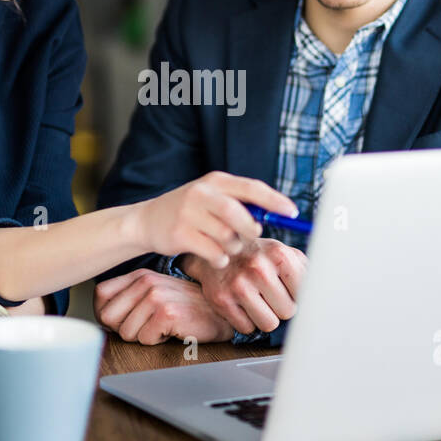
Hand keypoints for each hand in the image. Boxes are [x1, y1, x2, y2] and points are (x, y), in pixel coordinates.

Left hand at [94, 269, 236, 344]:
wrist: (218, 313)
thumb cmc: (185, 307)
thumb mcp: (153, 295)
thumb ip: (127, 299)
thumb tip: (101, 316)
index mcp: (139, 275)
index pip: (100, 294)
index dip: (107, 313)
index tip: (125, 318)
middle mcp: (146, 281)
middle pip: (108, 316)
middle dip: (126, 328)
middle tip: (148, 324)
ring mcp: (156, 296)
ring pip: (126, 332)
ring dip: (145, 336)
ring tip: (163, 325)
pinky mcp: (166, 313)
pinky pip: (145, 339)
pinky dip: (158, 340)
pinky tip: (172, 330)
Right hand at [136, 171, 297, 270]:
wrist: (146, 221)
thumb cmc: (188, 212)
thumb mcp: (211, 198)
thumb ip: (238, 204)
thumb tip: (274, 216)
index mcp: (215, 180)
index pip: (252, 187)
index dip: (275, 201)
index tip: (294, 212)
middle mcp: (201, 193)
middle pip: (238, 214)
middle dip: (250, 230)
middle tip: (250, 236)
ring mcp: (188, 213)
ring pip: (227, 237)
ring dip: (233, 248)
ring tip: (225, 247)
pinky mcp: (180, 234)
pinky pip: (213, 253)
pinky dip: (220, 260)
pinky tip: (215, 257)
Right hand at [183, 238, 306, 334]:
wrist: (217, 250)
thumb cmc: (256, 255)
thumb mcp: (282, 252)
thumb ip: (305, 270)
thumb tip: (327, 293)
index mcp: (279, 254)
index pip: (305, 295)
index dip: (297, 296)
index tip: (289, 289)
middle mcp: (258, 268)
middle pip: (288, 312)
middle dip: (281, 306)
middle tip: (270, 293)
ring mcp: (238, 285)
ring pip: (269, 324)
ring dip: (265, 316)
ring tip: (257, 299)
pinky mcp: (221, 300)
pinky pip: (247, 328)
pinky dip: (246, 320)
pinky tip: (242, 303)